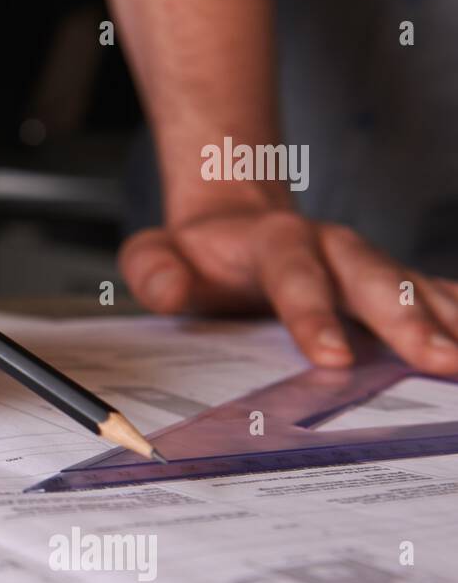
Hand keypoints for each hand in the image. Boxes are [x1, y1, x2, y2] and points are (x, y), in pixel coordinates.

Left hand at [119, 208, 457, 373]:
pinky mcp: (388, 281)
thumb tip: (172, 289)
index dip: (314, 317)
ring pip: (416, 287)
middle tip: (440, 361)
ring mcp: (366, 262)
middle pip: (373, 279)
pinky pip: (434, 296)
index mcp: (274, 241)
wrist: (232, 221)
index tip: (333, 359)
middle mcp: (332, 246)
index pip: (296, 278)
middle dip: (408, 321)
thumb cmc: (195, 252)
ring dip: (451, 321)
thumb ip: (154, 270)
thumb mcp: (155, 254)